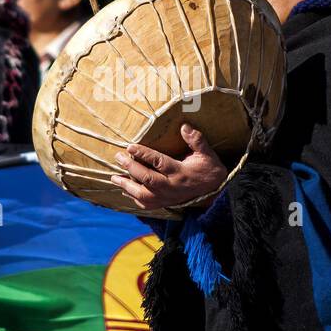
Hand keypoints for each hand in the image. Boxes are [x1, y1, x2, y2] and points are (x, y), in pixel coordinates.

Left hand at [110, 124, 228, 210]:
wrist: (216, 191)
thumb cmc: (209, 169)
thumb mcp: (207, 153)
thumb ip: (196, 140)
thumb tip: (184, 126)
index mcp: (180, 172)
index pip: (158, 162)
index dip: (143, 154)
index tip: (130, 147)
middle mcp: (172, 186)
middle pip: (147, 179)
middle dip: (130, 168)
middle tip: (118, 157)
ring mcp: (167, 197)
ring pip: (143, 195)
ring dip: (127, 187)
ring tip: (114, 178)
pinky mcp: (166, 203)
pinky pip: (147, 204)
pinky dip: (134, 199)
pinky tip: (125, 191)